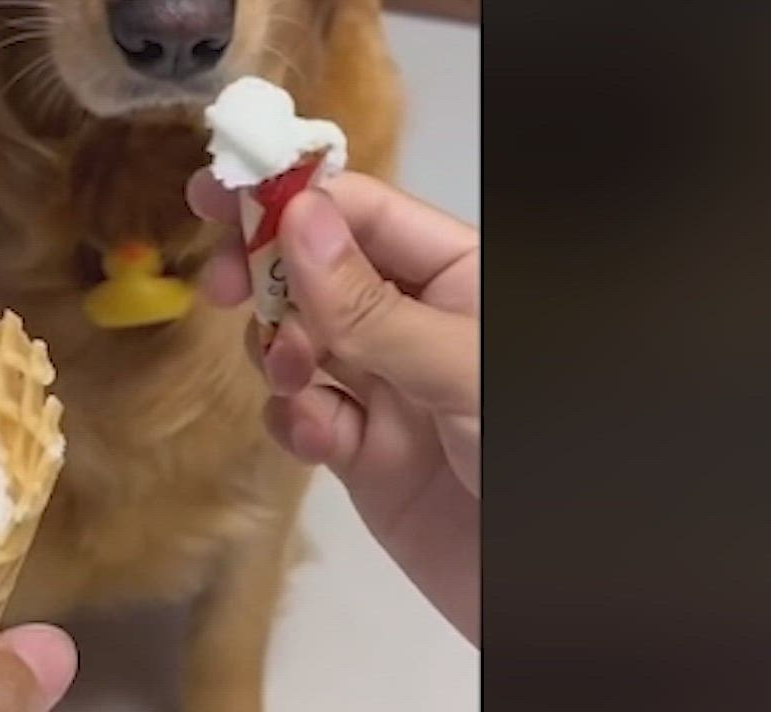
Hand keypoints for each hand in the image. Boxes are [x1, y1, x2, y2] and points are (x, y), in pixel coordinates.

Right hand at [188, 170, 479, 643]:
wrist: (552, 578)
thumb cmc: (526, 452)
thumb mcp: (456, 367)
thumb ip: (370, 304)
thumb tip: (296, 217)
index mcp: (456, 275)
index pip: (363, 212)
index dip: (291, 196)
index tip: (219, 192)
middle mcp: (416, 321)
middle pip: (317, 269)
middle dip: (265, 273)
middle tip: (218, 283)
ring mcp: (387, 386)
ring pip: (299, 342)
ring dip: (278, 352)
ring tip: (290, 376)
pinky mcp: (362, 453)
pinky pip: (305, 415)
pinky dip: (295, 421)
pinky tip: (316, 437)